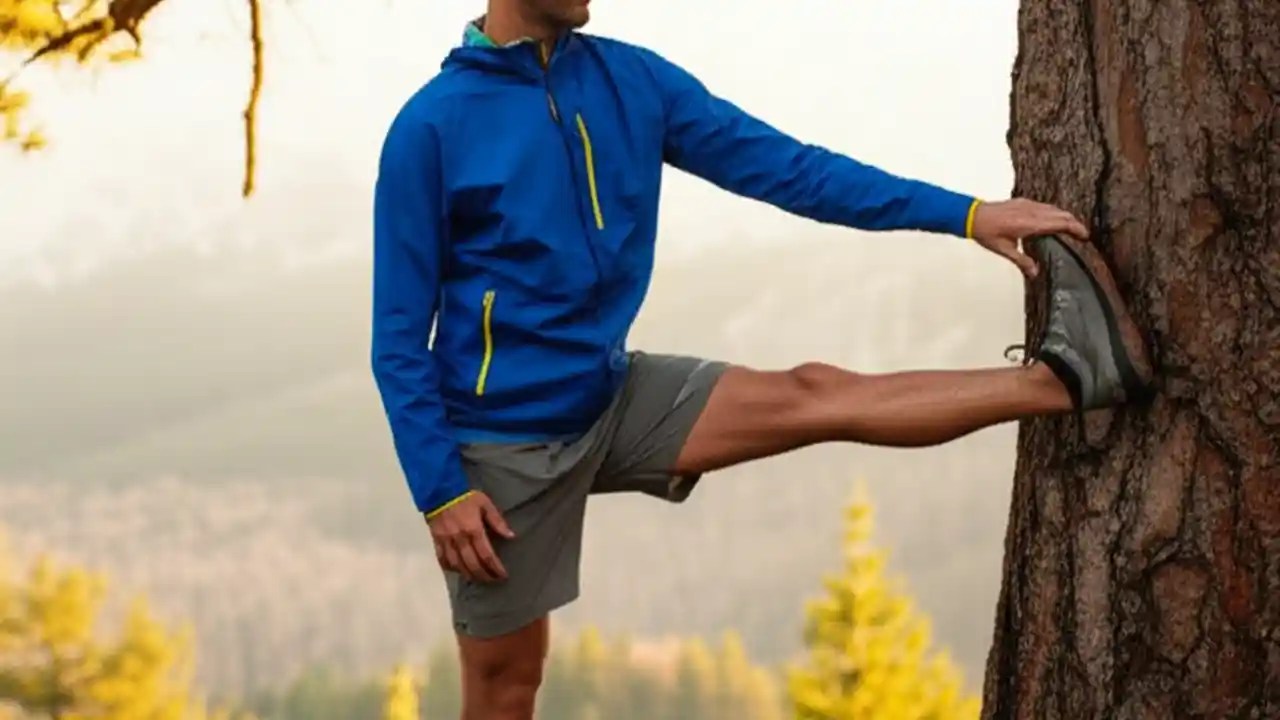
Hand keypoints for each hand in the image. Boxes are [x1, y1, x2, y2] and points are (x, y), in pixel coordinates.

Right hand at [425, 491, 514, 583]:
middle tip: (493, 580)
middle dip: (484, 575)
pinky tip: (458, 571)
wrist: (439, 490)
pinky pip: (442, 560)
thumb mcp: (485, 504)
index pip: (487, 555)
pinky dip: (451, 568)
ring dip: (469, 575)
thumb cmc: (465, 497)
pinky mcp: (436, 541)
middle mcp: (460, 539)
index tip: (503, 575)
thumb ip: (497, 521)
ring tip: (478, 579)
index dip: (496, 568)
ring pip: (457, 566)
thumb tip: (511, 536)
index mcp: (474, 530)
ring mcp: (446, 542)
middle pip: (473, 565)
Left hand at [969, 198, 1090, 278]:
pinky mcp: (1022, 202)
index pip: (1061, 223)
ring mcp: (1027, 204)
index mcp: (1031, 223)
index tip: (1085, 236)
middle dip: (1074, 223)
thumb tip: (1035, 274)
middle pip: (1061, 214)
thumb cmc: (986, 233)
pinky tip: (1050, 221)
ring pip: (1053, 208)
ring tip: (1070, 228)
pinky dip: (1052, 213)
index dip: (1076, 228)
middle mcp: (1032, 211)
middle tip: (1081, 234)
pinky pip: (1043, 206)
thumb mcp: (1005, 250)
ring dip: (1064, 217)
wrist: (972, 216)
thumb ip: (1022, 261)